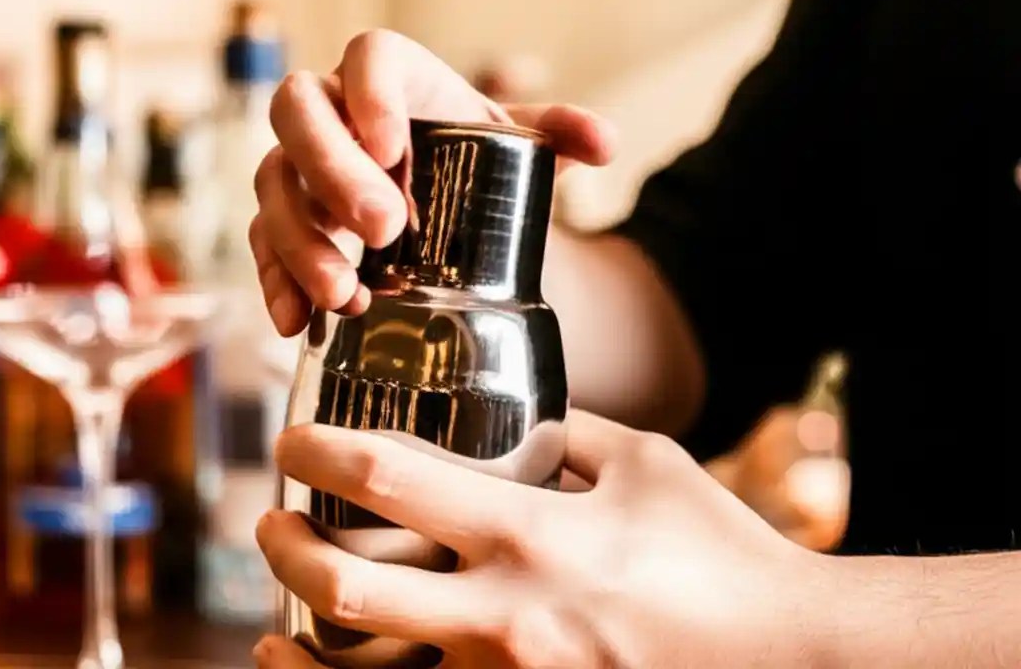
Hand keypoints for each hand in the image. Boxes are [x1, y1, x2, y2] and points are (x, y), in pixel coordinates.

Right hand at [252, 29, 617, 335]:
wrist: (434, 200)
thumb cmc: (466, 155)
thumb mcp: (512, 143)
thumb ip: (556, 134)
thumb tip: (606, 143)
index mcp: (386, 74)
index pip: (366, 57)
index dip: (370, 94)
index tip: (394, 148)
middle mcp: (329, 110)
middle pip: (299, 115)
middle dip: (333, 171)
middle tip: (383, 228)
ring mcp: (296, 166)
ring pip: (272, 184)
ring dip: (301, 240)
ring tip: (344, 294)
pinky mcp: (281, 219)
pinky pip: (261, 242)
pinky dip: (275, 281)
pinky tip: (297, 321)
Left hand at [253, 412, 833, 667]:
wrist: (790, 656)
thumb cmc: (720, 554)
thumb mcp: (647, 463)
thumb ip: (570, 433)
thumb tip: (519, 415)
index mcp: (532, 532)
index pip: (388, 478)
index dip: (319, 452)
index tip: (292, 441)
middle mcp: (505, 614)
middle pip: (345, 586)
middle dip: (284, 549)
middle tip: (270, 522)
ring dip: (296, 652)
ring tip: (273, 628)